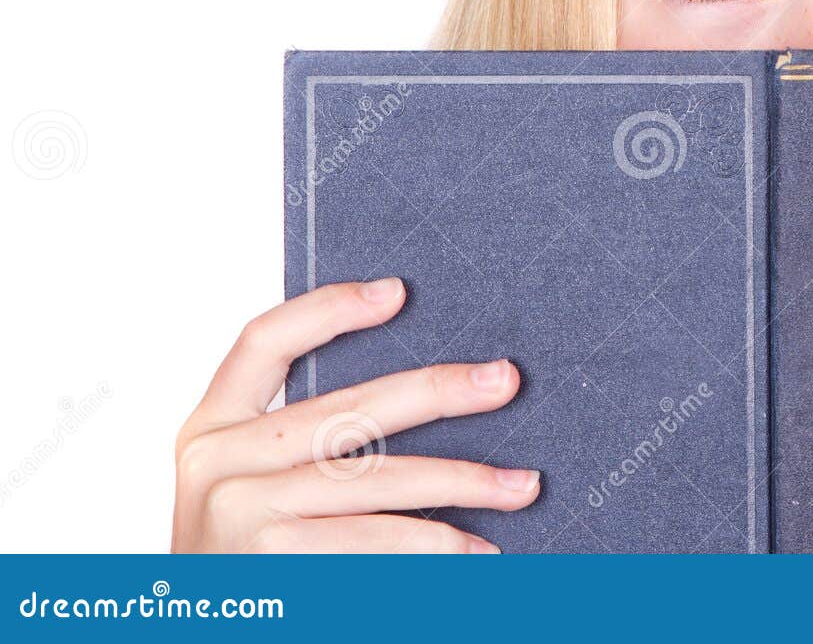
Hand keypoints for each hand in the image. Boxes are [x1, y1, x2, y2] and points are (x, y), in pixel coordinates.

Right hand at [172, 279, 540, 552]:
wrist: (205, 639)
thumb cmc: (241, 569)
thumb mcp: (246, 493)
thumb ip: (301, 445)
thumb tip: (425, 395)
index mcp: (209, 430)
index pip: (263, 341)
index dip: (329, 308)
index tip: (396, 291)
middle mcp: (217, 463)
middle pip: (348, 407)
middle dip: (439, 391)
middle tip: (504, 380)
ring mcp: (241, 511)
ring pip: (379, 478)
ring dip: (464, 481)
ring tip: (520, 486)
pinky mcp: (271, 558)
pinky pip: (379, 539)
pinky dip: (438, 542)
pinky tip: (477, 548)